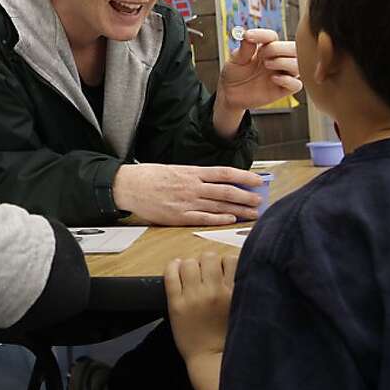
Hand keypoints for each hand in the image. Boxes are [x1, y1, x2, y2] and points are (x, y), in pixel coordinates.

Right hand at [112, 164, 261, 224]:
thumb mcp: (174, 169)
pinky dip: (219, 219)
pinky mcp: (178, 216)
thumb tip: (215, 180)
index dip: (244, 177)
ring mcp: (186, 202)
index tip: (258, 180)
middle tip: (261, 200)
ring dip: (239, 210)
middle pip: (226, 191)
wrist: (128, 186)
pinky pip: (203, 218)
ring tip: (253, 213)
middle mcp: (192, 186)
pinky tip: (231, 220)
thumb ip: (194, 175)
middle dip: (246, 196)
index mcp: (191, 172)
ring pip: (218, 205)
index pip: (224, 173)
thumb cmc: (149, 176)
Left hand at [165, 252, 237, 362]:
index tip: (222, 270)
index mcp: (234, 293)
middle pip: (209, 257)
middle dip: (207, 263)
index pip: (230, 260)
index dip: (225, 263)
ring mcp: (194, 297)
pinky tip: (176, 269)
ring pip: (189, 263)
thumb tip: (236, 270)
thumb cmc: (229, 339)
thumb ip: (240, 290)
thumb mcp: (243, 310)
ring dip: (190, 265)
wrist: (211, 361)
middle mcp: (214, 292)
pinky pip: (171, 275)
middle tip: (205, 273)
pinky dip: (172, 267)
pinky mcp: (176, 304)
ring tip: (191, 274)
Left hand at [217, 28, 301, 112]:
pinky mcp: (283, 89)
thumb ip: (243, 49)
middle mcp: (277, 59)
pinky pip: (296, 84)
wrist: (230, 94)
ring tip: (267, 64)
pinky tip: (273, 79)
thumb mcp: (234, 61)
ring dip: (285, 62)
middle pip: (293, 48)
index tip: (247, 36)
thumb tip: (247, 35)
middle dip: (279, 48)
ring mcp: (282, 74)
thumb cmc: (234, 74)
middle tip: (262, 55)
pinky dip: (288, 80)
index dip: (262, 35)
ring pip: (298, 64)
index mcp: (266, 48)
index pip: (271, 36)